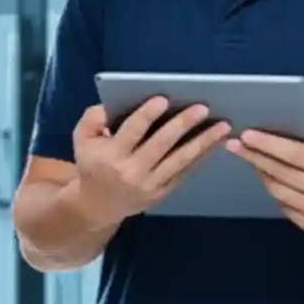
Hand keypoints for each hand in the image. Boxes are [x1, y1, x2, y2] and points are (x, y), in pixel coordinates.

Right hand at [71, 97, 230, 229]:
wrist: (98, 205)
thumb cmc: (92, 163)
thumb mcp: (81, 138)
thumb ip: (92, 118)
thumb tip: (112, 105)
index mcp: (111, 155)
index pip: (132, 131)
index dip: (147, 115)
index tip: (164, 99)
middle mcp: (132, 171)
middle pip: (161, 144)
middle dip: (183, 124)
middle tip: (202, 107)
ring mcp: (150, 184)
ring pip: (180, 160)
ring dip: (203, 142)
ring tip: (222, 126)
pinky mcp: (162, 192)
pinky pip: (184, 172)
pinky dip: (200, 157)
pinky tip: (214, 143)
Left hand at [228, 130, 303, 239]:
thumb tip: (288, 127)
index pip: (296, 154)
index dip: (268, 144)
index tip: (246, 134)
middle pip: (281, 172)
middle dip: (254, 156)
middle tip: (233, 143)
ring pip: (277, 190)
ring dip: (261, 172)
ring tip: (250, 157)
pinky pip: (283, 205)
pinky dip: (274, 189)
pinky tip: (268, 177)